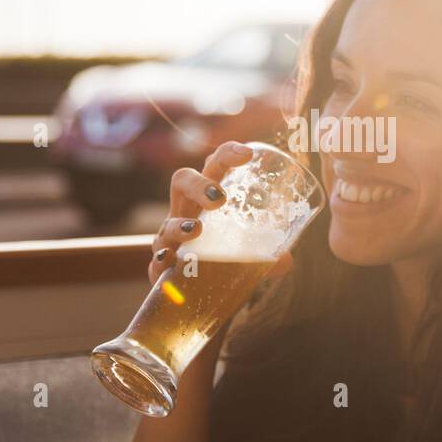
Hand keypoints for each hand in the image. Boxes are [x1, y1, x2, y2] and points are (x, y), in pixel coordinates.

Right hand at [147, 141, 294, 283]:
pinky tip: (168, 260)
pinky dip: (161, 259)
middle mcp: (186, 210)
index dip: (227, 154)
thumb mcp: (248, 249)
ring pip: (168, 222)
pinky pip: (156, 259)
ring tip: (196, 230)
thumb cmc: (223, 254)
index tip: (246, 154)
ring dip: (180, 224)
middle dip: (199, 184)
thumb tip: (285, 260)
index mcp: (209, 196)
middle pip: (183, 181)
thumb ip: (267, 254)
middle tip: (219, 198)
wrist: (195, 287)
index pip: (215, 165)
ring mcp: (171, 236)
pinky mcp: (161, 264)